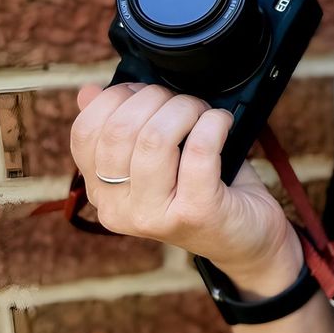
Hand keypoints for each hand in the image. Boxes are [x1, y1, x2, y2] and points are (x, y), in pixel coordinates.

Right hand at [70, 81, 294, 276]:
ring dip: (186, 109)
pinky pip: (198, 151)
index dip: (116, 98)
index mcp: (102, 193)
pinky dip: (213, 124)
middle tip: (185, 102)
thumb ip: (124, 131)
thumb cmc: (206, 191)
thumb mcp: (159, 163)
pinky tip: (222, 122)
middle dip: (157, 99)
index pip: (85, 133)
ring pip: (155, 139)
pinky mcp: (196, 212)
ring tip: (204, 112)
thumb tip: (89, 92)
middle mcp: (119, 210)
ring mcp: (155, 215)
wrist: (248, 240)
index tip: (146, 93)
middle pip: (120, 131)